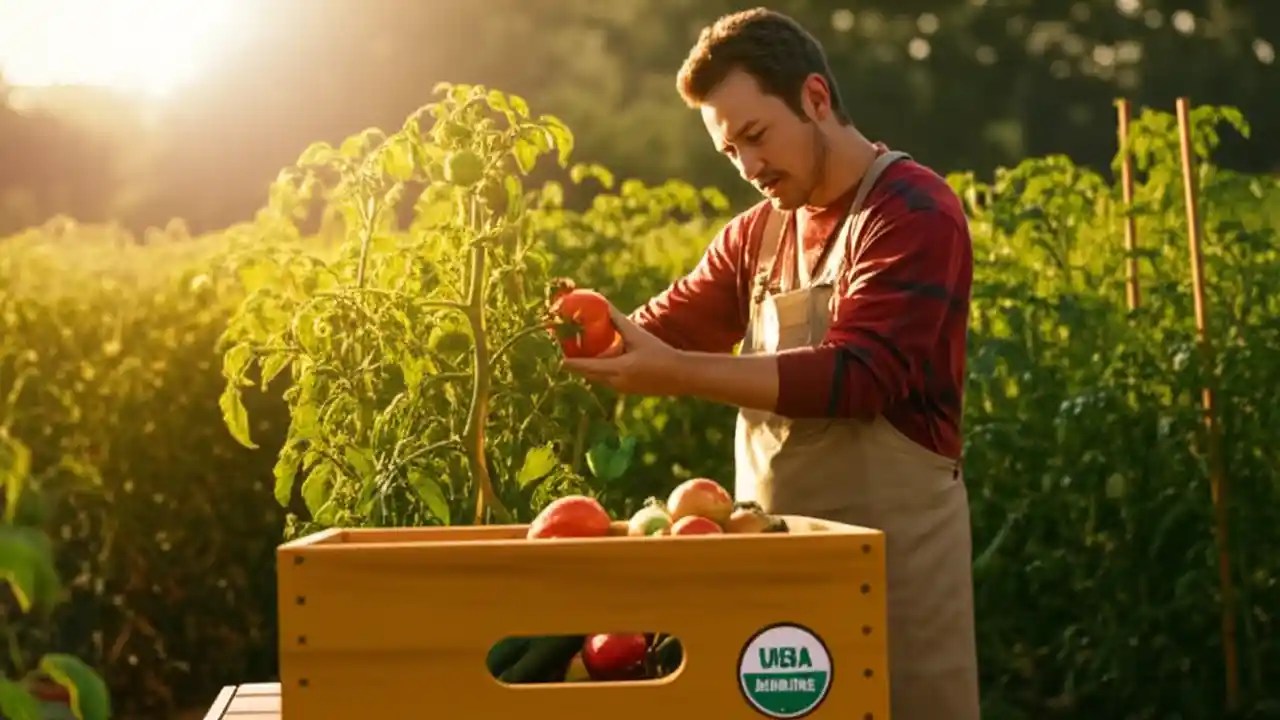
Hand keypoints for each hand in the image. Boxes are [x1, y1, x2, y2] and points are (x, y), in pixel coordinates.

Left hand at [561, 305, 682, 395]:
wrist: (681, 376)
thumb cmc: (660, 354)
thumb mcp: (638, 336)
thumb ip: (619, 321)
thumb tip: (603, 305)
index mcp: (617, 370)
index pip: (585, 367)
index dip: (569, 362)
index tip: (555, 356)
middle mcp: (616, 383)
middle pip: (588, 374)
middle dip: (576, 363)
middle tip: (566, 350)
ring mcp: (621, 389)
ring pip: (598, 378)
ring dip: (589, 367)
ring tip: (580, 352)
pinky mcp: (627, 390)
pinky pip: (607, 380)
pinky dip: (601, 370)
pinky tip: (603, 359)